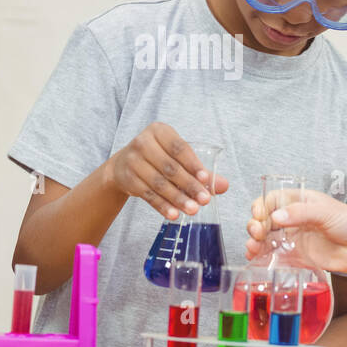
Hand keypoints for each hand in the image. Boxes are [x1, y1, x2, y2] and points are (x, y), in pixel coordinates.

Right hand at [104, 122, 228, 220]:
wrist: (123, 165)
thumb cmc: (158, 158)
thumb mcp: (177, 158)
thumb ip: (200, 171)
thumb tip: (224, 185)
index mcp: (159, 131)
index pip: (179, 147)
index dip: (193, 164)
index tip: (206, 179)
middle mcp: (143, 143)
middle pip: (170, 167)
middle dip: (189, 185)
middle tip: (204, 200)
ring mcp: (133, 161)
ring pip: (159, 183)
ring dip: (177, 198)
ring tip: (192, 210)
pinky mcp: (128, 179)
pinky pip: (148, 195)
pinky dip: (162, 206)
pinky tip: (174, 214)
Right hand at [245, 189, 346, 277]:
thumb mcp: (328, 213)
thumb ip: (302, 213)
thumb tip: (276, 217)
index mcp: (302, 201)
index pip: (273, 198)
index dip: (262, 205)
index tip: (260, 215)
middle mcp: (294, 218)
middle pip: (265, 218)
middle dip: (255, 224)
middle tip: (258, 233)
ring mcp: (294, 237)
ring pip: (266, 237)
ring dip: (254, 240)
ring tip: (253, 247)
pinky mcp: (296, 256)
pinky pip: (274, 255)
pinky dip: (261, 256)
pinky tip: (254, 258)